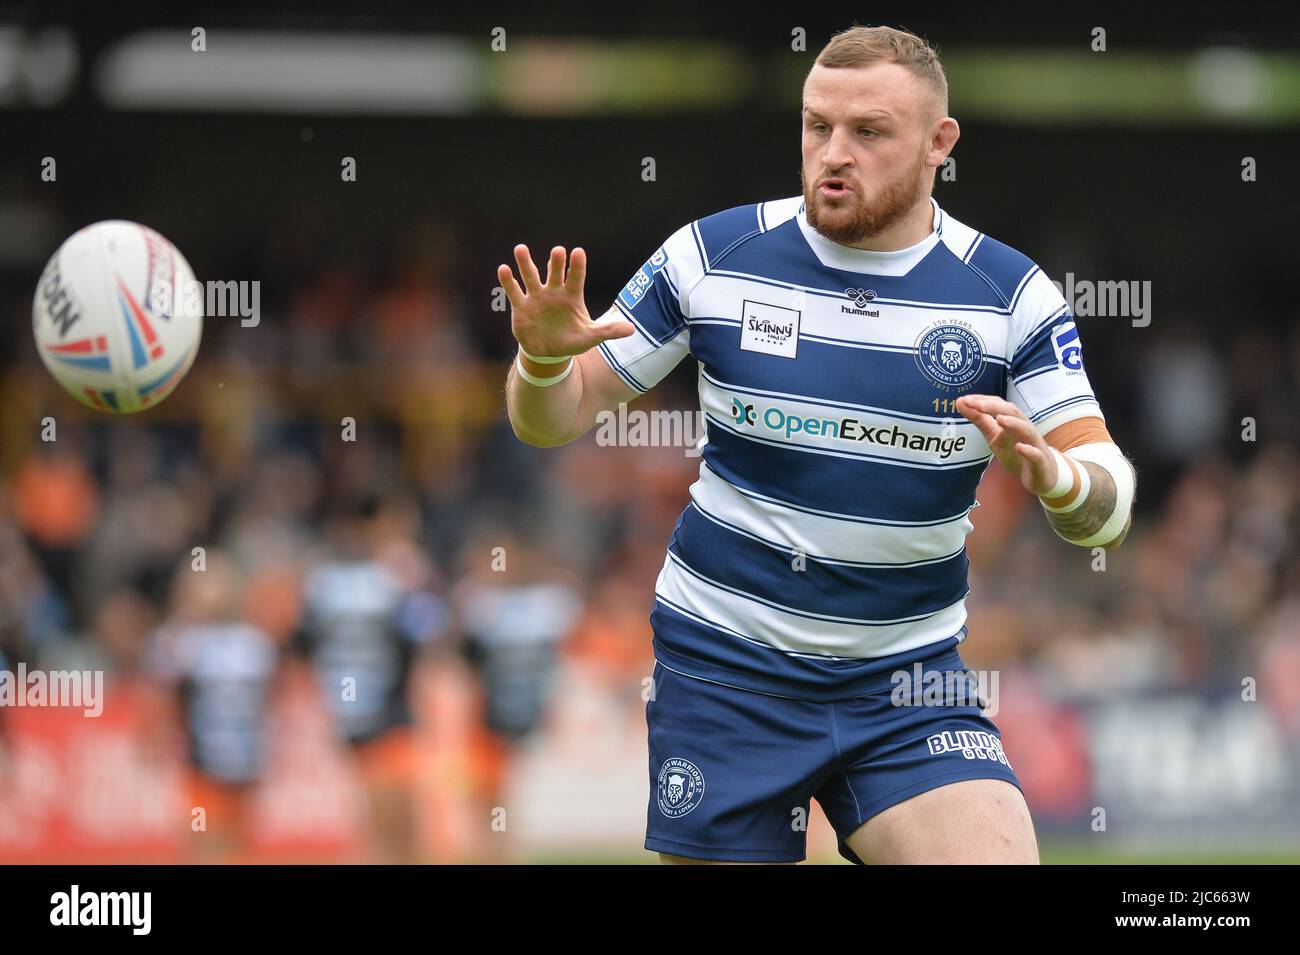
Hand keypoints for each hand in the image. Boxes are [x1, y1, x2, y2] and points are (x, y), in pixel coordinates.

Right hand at [497, 245, 634, 357]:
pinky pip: (514, 292)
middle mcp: (554, 292)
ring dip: (525, 263)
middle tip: (558, 251)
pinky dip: (508, 281)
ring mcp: (536, 297)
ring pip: (531, 276)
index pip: (576, 277)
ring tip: (521, 249)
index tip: (578, 252)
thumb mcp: (591, 337)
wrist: (549, 352)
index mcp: (572, 296)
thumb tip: (632, 329)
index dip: (577, 266)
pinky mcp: (521, 306)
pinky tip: (503, 269)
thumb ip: (608, 330)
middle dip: (555, 262)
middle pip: (554, 272)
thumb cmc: (571, 340)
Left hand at [955, 394, 1059, 495]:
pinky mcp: (1040, 463)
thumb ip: (980, 420)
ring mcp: (1035, 445)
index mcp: (1013, 421)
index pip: (1000, 405)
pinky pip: (1036, 455)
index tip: (966, 400)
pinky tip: (1019, 447)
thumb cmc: (1017, 452)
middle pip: (1013, 413)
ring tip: (999, 419)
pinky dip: (1028, 450)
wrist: (1042, 475)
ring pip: (1027, 430)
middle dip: (995, 407)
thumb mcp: (995, 436)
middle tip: (978, 405)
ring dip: (1014, 424)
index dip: (984, 401)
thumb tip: (960, 402)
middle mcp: (1025, 429)